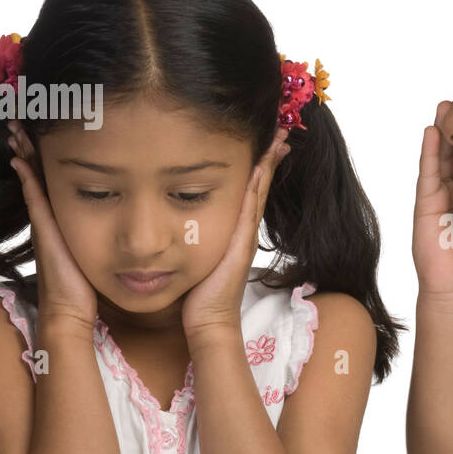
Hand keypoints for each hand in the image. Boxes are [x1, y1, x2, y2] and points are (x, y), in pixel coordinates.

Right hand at [7, 119, 98, 327]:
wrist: (71, 312)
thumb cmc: (92, 287)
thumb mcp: (104, 254)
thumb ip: (116, 237)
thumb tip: (140, 227)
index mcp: (70, 221)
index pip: (62, 181)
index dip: (56, 157)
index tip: (54, 131)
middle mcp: (54, 219)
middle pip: (43, 173)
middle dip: (35, 147)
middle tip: (27, 119)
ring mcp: (46, 224)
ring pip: (34, 180)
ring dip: (27, 155)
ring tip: (17, 127)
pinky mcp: (45, 232)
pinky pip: (34, 198)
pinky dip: (27, 178)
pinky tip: (19, 158)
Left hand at [182, 126, 289, 343]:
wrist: (208, 321)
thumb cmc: (197, 296)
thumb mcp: (193, 259)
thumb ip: (187, 241)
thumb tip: (172, 225)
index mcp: (232, 233)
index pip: (247, 192)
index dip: (257, 168)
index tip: (265, 144)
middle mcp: (243, 230)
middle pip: (259, 186)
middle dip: (269, 158)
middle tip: (281, 132)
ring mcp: (245, 235)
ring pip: (258, 191)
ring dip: (268, 164)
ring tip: (278, 138)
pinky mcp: (243, 242)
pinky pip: (251, 205)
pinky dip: (259, 183)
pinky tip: (261, 162)